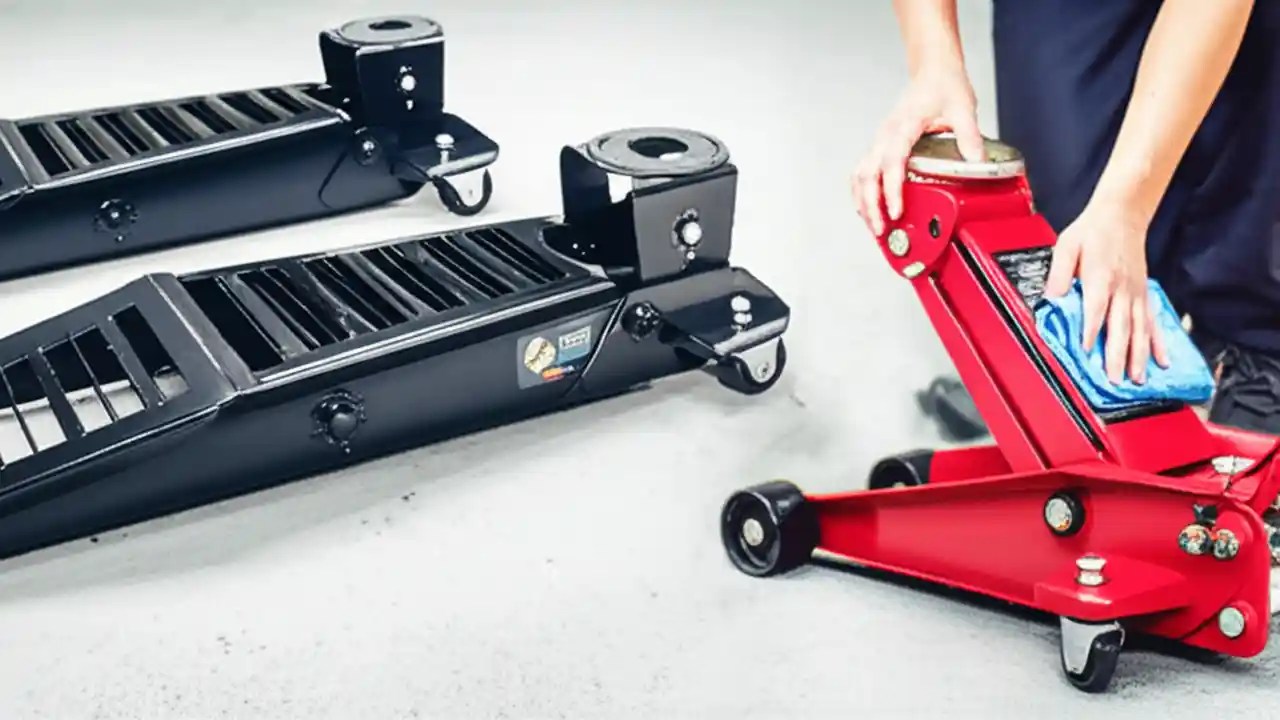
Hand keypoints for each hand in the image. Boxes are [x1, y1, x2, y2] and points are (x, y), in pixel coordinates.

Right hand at [853, 68, 984, 236]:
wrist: (933, 70)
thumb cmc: (944, 86)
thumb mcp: (963, 108)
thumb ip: (969, 136)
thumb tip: (976, 161)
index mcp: (903, 126)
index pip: (891, 163)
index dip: (892, 190)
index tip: (896, 212)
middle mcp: (886, 135)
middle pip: (866, 175)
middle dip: (871, 205)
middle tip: (881, 229)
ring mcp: (880, 141)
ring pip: (860, 176)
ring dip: (863, 202)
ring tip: (874, 226)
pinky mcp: (881, 146)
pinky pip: (863, 172)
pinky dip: (863, 192)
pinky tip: (871, 207)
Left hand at [1043, 199, 1170, 384]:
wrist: (1123, 214)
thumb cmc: (1092, 230)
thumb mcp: (1066, 246)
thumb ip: (1059, 274)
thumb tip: (1051, 299)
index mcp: (1100, 278)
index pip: (1095, 309)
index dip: (1090, 331)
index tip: (1086, 351)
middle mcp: (1121, 289)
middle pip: (1120, 326)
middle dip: (1117, 355)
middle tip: (1114, 379)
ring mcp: (1136, 293)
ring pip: (1140, 329)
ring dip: (1139, 356)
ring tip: (1138, 379)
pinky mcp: (1144, 294)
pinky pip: (1154, 321)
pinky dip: (1159, 342)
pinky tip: (1163, 360)